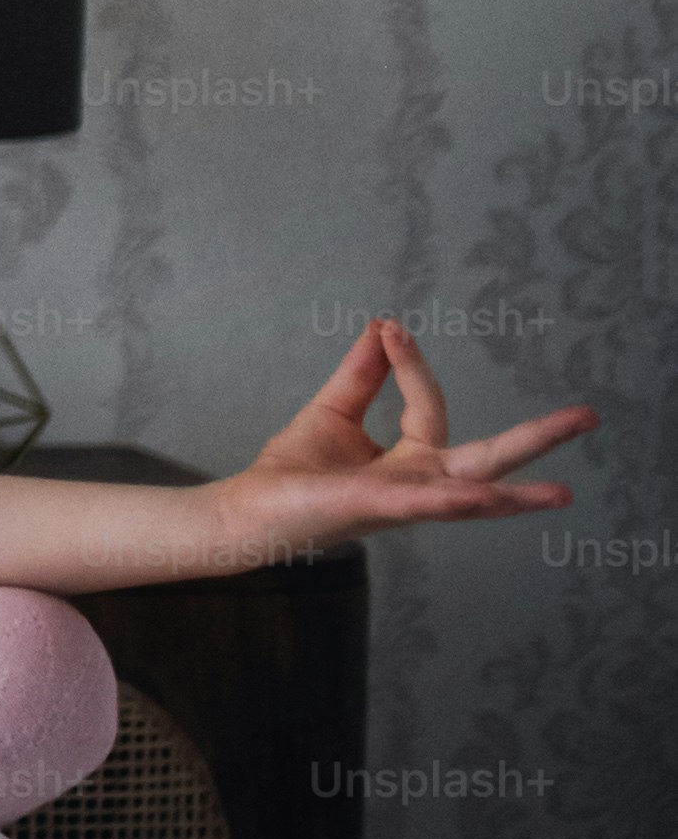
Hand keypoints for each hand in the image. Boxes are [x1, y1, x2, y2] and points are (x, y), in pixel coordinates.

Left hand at [205, 318, 592, 564]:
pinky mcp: (375, 508)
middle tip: (589, 415)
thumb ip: (362, 375)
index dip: (411, 364)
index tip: (390, 327)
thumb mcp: (333, 412)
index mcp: (411, 460)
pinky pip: (420, 504)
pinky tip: (481, 496)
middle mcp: (418, 484)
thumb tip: (383, 326)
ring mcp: (402, 501)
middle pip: (487, 459)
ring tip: (562, 493)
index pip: (428, 404)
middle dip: (538, 439)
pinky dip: (450, 499)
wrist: (249, 511)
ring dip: (513, 495)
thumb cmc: (294, 472)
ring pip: (469, 494)